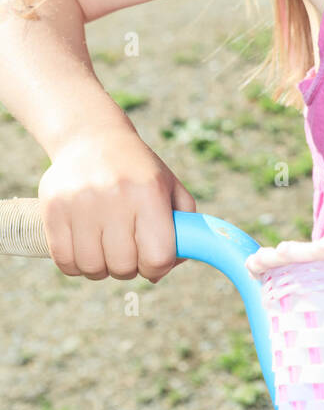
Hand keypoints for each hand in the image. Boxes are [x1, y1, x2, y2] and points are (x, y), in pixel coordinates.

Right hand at [38, 125, 196, 283]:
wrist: (92, 138)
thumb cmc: (138, 172)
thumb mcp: (170, 188)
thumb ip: (184, 228)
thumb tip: (163, 271)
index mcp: (149, 192)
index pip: (158, 256)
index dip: (158, 267)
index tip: (153, 258)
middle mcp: (115, 196)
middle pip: (124, 266)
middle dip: (129, 267)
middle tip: (127, 250)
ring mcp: (80, 203)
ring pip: (92, 268)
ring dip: (101, 268)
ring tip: (105, 249)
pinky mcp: (53, 208)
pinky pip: (64, 261)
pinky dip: (76, 264)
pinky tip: (85, 248)